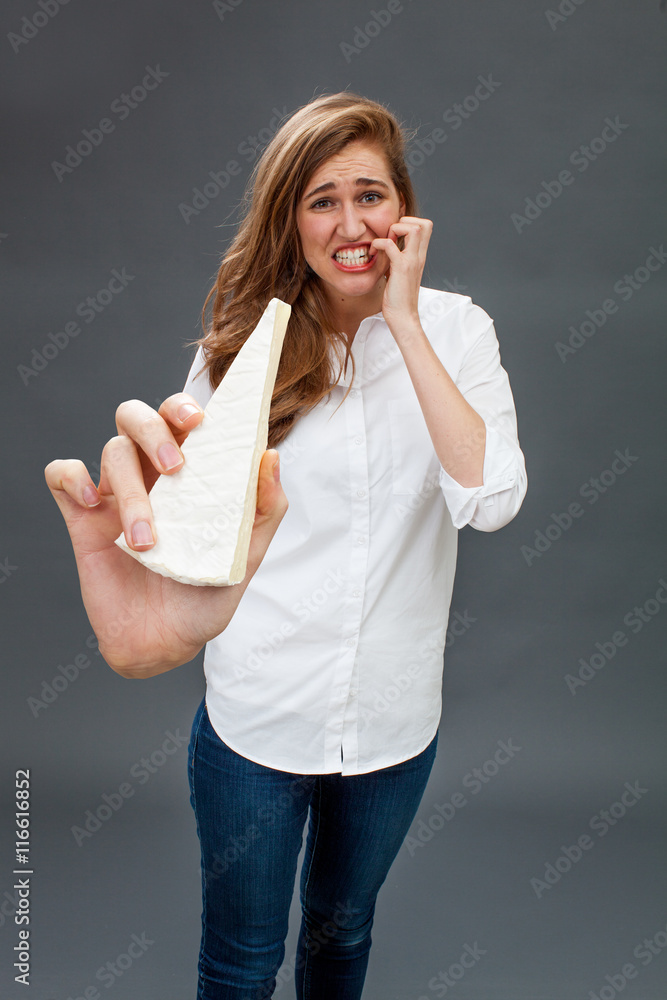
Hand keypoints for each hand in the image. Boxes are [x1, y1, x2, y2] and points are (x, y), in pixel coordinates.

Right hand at [44, 393, 287, 677]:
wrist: (165, 645)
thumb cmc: (207, 596)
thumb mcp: (246, 555)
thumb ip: (265, 508)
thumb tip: (271, 456)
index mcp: (189, 475)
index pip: (181, 419)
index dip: (184, 406)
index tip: (199, 420)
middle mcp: (149, 476)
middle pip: (136, 416)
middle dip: (153, 430)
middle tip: (174, 467)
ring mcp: (115, 495)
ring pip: (110, 452)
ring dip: (130, 491)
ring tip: (147, 540)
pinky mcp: (82, 518)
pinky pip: (62, 476)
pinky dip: (73, 479)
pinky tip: (92, 505)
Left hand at [371, 215, 432, 337]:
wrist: (403, 317)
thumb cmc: (399, 299)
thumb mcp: (399, 273)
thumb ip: (397, 259)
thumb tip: (387, 248)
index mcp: (420, 257)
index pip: (426, 227)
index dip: (409, 223)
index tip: (395, 235)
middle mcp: (419, 256)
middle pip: (424, 223)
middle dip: (405, 221)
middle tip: (391, 235)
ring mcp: (411, 261)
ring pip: (414, 228)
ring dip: (395, 228)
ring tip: (384, 243)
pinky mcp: (401, 268)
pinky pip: (390, 244)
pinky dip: (378, 243)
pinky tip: (372, 252)